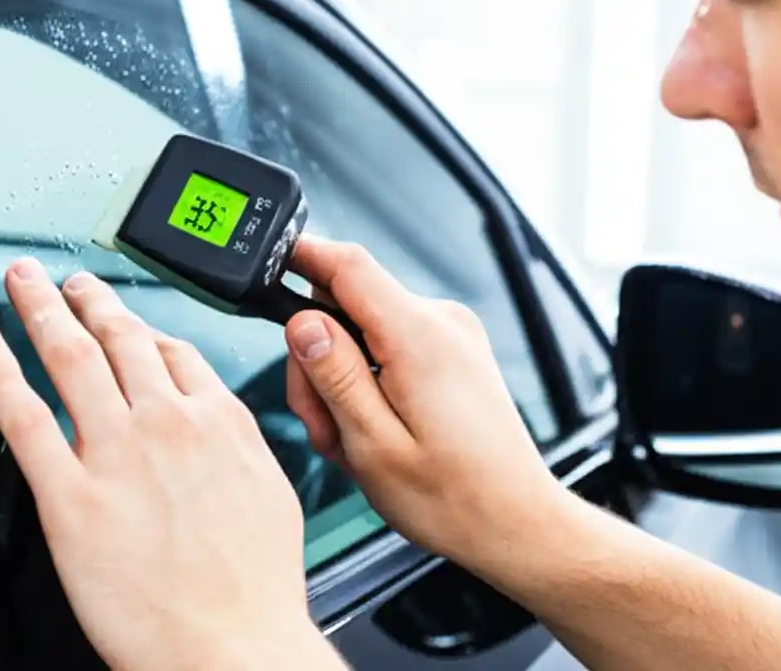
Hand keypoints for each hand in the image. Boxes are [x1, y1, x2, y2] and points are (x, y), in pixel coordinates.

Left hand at [0, 258, 341, 670]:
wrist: (233, 644)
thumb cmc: (255, 588)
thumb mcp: (268, 495)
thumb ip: (236, 447)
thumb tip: (218, 430)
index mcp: (219, 421)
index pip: (173, 352)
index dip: (139, 327)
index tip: (123, 319)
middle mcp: (167, 421)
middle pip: (119, 338)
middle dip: (89, 299)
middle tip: (69, 281)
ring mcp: (116, 452)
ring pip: (70, 355)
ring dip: (41, 308)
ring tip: (25, 284)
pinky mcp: (70, 494)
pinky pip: (24, 415)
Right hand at [284, 238, 576, 572]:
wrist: (515, 523)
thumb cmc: (454, 498)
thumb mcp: (372, 445)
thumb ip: (333, 375)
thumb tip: (302, 322)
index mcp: (420, 338)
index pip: (348, 265)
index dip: (301, 257)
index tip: (265, 267)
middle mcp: (441, 323)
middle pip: (346, 305)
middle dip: (317, 362)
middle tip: (323, 425)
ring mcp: (450, 336)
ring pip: (362, 331)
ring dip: (341, 382)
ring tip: (354, 443)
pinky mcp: (450, 352)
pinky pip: (388, 347)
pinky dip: (368, 384)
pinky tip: (375, 433)